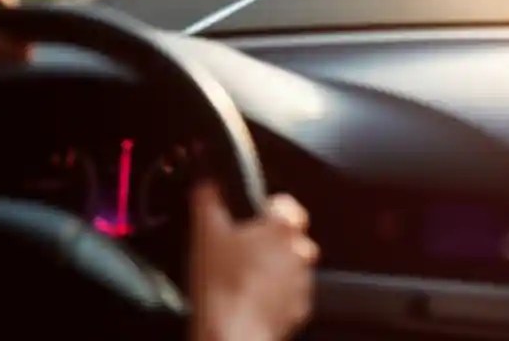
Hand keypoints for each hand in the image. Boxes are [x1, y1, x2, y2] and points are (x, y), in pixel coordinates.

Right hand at [189, 184, 317, 340]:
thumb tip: (207, 183)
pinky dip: (277, 294)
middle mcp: (299, 251)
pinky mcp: (301, 306)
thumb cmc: (220, 284)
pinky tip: (254, 298)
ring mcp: (302, 280)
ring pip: (293, 266)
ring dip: (276, 268)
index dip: (271, 208)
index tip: (257, 216)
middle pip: (292, 237)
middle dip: (272, 241)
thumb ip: (208, 199)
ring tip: (246, 278)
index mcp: (280, 227)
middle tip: (245, 251)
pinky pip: (291, 293)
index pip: (288, 205)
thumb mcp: (206, 233)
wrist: (232, 331)